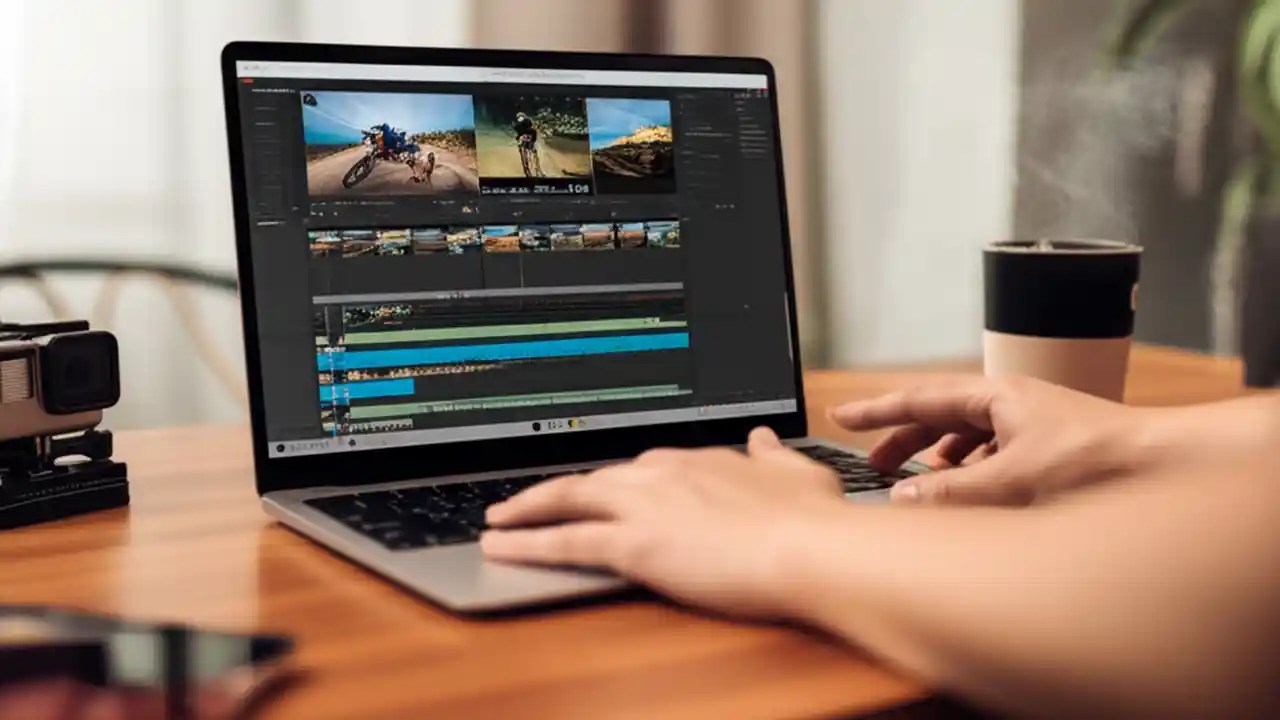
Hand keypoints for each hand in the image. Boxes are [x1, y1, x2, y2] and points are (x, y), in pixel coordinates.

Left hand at [482, 428, 845, 619]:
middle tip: (527, 500)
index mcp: (697, 458)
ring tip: (497, 518)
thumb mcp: (796, 472)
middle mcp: (661, 472)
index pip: (641, 467)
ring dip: (525, 508)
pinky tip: (500, 546)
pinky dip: (527, 543)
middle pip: (594, 478)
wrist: (810, 549)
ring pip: (566, 499)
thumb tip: (764, 436)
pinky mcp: (632, 544)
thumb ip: (771, 455)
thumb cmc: (812, 520)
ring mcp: (642, 505)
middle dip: (558, 490)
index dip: (615, 481)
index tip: (600, 488)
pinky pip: (565, 542)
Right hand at [830, 376, 1149, 505]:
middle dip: (903, 439)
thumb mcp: (1012, 480)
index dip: (877, 410)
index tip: (842, 415)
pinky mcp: (1046, 449)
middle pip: (939, 416)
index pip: (920, 398)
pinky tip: (968, 492)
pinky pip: (990, 453)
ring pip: (965, 437)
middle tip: (871, 460)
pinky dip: (968, 471)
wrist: (1162, 464)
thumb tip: (902, 498)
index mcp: (995, 396)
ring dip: (936, 458)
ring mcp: (1029, 424)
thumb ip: (952, 492)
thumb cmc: (1097, 460)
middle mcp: (1010, 404)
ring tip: (915, 480)